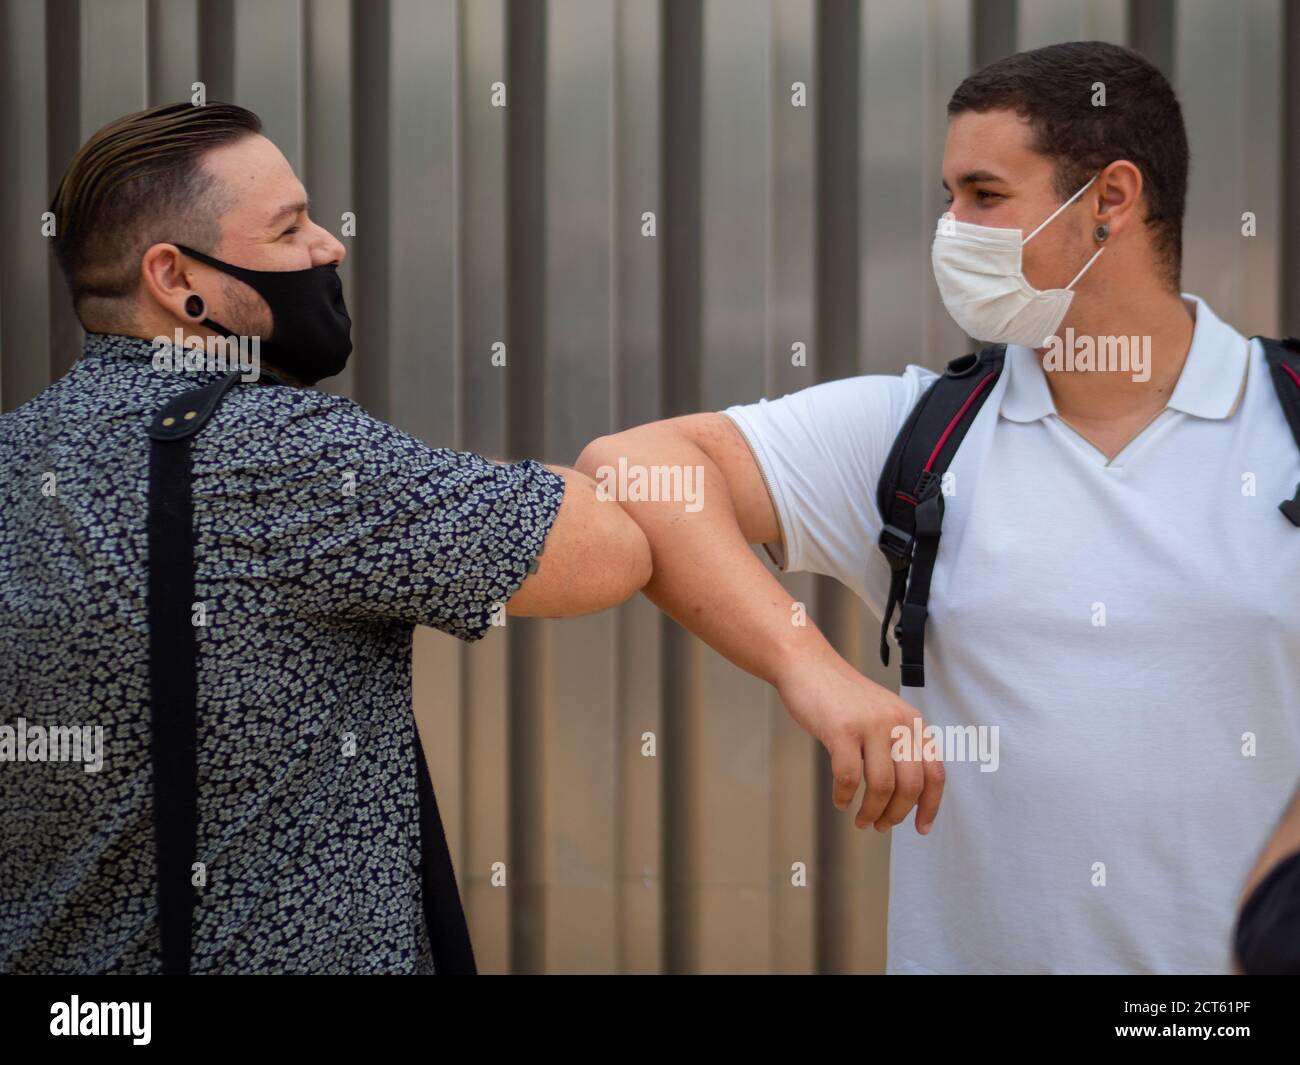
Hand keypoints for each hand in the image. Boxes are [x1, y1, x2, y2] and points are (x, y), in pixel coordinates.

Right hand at [776, 653, 943, 833]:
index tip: (921, 827)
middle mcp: (897, 722)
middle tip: (881, 825)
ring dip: (872, 812)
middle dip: (896, 814)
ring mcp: (870, 725)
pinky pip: (849, 778)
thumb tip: (905, 793)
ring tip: (861, 819)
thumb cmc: (841, 695)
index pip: (934, 772)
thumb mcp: (883, 714)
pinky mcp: (842, 730)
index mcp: (911, 721)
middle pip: (910, 786)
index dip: (930, 806)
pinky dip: (845, 797)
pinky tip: (841, 800)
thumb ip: (898, 744)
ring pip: (881, 787)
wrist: (808, 666)